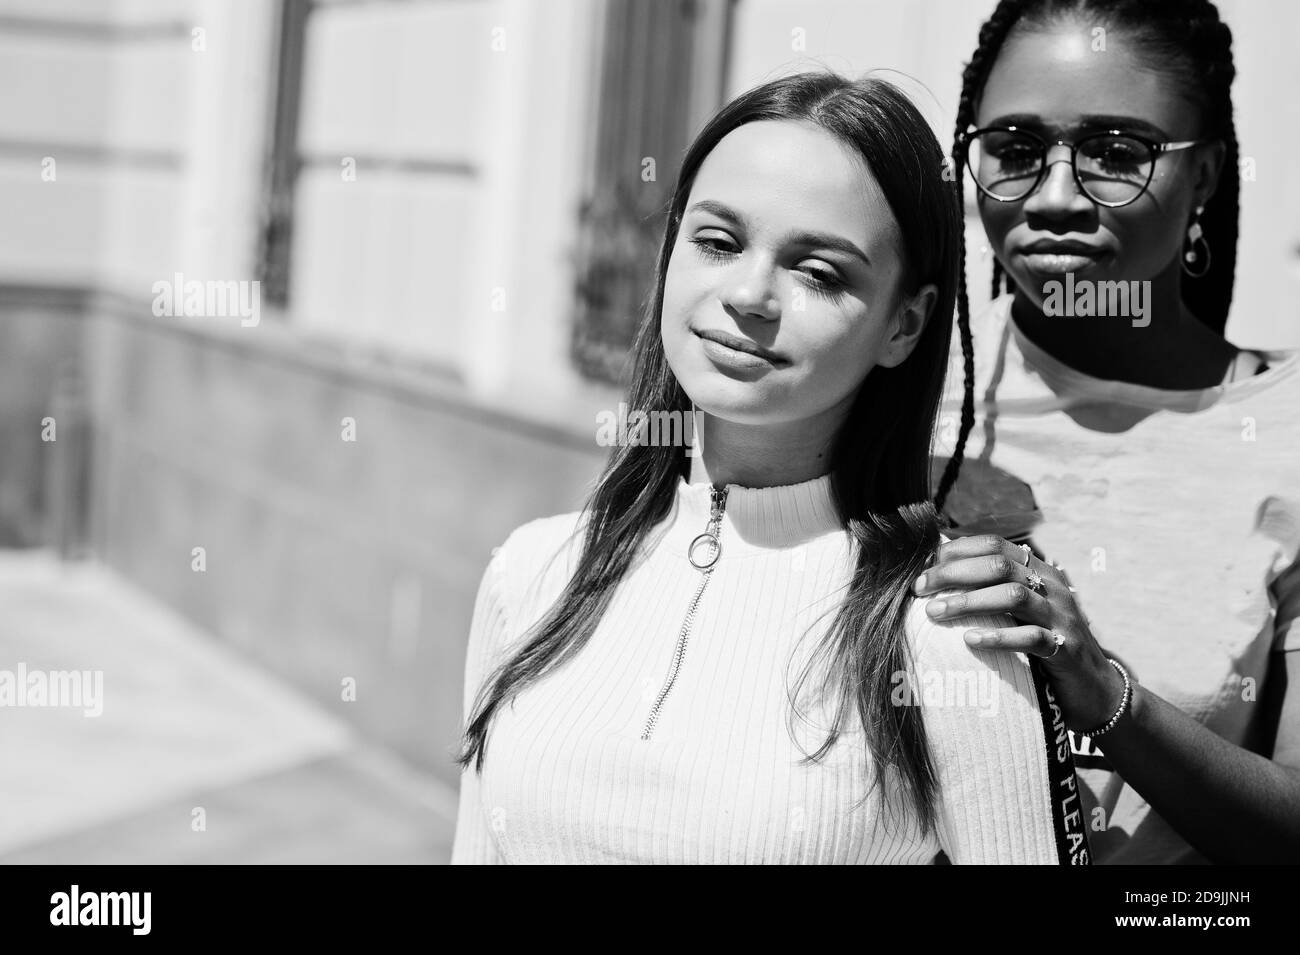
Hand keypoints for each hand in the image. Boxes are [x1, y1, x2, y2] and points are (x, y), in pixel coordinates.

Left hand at [912, 534, 1126, 732]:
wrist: (1094, 688)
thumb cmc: (1044, 643)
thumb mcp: (1021, 610)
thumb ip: (991, 590)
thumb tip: (938, 574)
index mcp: (1038, 571)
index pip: (995, 545)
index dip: (957, 552)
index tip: (924, 568)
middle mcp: (1052, 587)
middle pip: (999, 566)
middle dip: (954, 574)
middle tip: (920, 589)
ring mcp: (1061, 617)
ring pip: (1013, 596)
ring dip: (969, 602)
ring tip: (936, 612)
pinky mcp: (1066, 649)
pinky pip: (1031, 638)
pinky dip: (998, 637)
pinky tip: (970, 641)